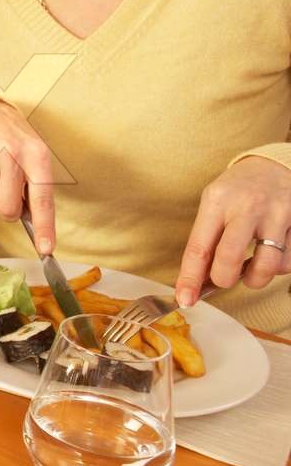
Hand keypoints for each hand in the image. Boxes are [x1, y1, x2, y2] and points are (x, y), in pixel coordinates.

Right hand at [0, 99, 56, 253]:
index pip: (42, 199)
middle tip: (11, 194)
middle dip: (10, 210)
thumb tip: (32, 221)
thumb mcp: (36, 155)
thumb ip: (36, 186)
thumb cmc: (18, 139)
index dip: (45, 226)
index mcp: (37, 155)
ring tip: (0, 169)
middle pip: (9, 208)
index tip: (46, 249)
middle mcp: (14, 155)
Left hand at [175, 156, 290, 305]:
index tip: (185, 299)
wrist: (275, 166)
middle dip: (224, 279)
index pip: (198, 248)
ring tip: (250, 270)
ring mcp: (276, 215)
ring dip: (255, 279)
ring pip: (266, 266)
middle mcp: (246, 207)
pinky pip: (288, 262)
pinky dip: (277, 268)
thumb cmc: (238, 190)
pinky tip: (270, 254)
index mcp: (217, 201)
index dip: (190, 279)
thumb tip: (196, 282)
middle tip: (224, 278)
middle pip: (229, 259)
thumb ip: (206, 240)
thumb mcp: (214, 204)